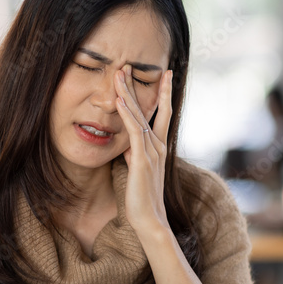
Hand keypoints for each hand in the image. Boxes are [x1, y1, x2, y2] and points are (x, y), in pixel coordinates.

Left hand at [114, 65, 173, 239]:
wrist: (150, 219)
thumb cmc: (143, 199)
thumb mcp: (138, 171)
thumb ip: (134, 156)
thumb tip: (126, 148)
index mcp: (158, 147)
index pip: (161, 114)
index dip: (161, 94)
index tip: (162, 74)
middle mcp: (158, 145)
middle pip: (150, 108)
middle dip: (141, 85)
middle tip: (133, 64)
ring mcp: (151, 152)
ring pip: (139, 116)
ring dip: (128, 93)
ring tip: (120, 73)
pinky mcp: (141, 160)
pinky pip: (133, 132)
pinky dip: (126, 115)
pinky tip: (120, 101)